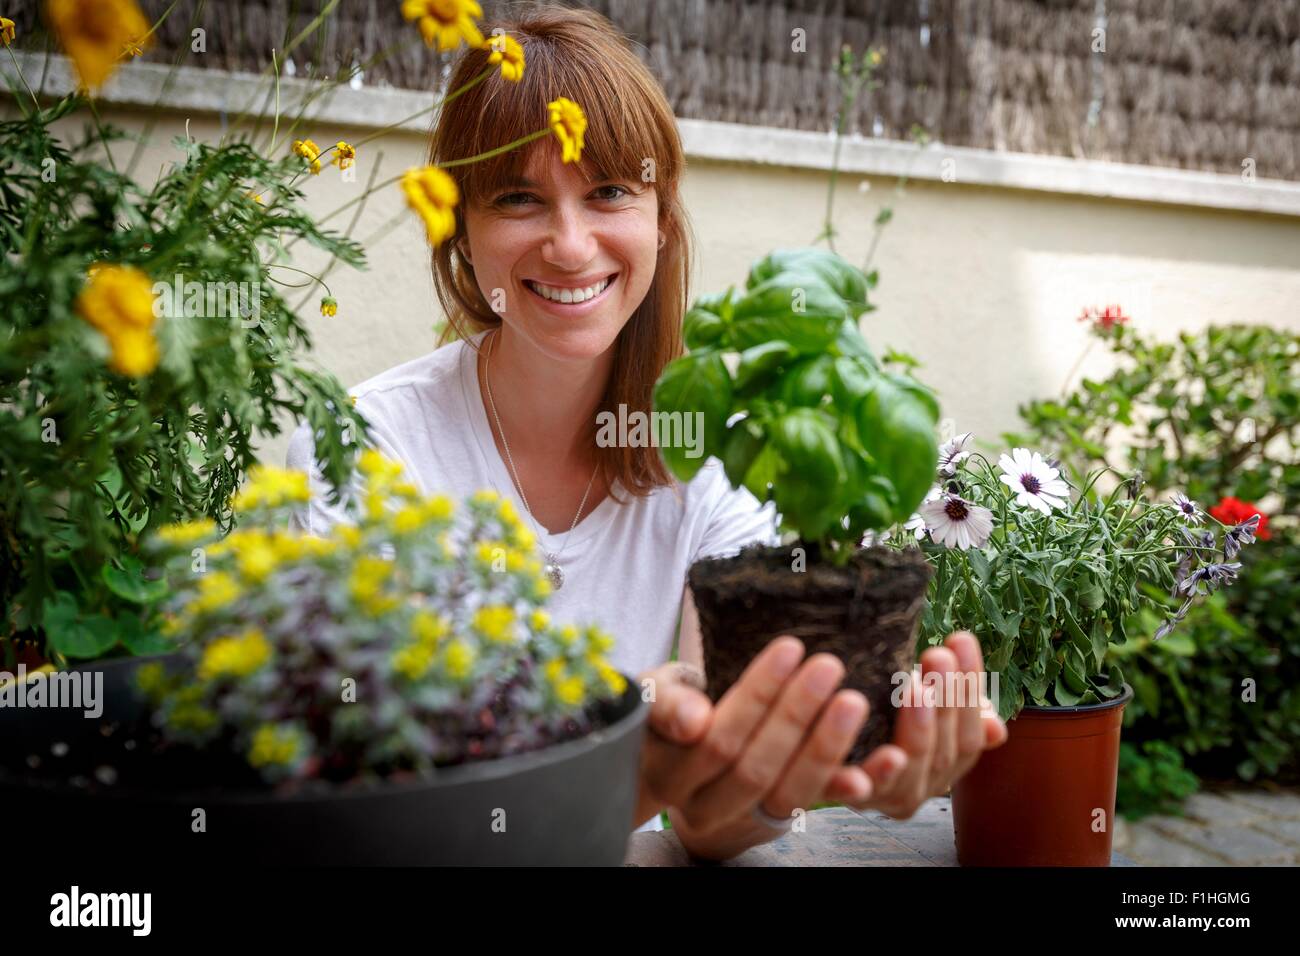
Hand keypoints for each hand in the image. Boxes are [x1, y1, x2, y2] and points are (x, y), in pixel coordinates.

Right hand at [633, 636, 868, 859]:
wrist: (676, 763)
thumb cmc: (671, 711)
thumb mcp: (653, 697)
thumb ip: (665, 704)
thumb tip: (694, 720)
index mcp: (670, 773)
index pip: (718, 739)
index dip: (756, 697)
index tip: (790, 649)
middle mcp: (706, 806)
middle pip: (755, 768)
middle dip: (796, 716)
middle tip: (829, 666)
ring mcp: (744, 817)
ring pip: (788, 793)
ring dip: (826, 749)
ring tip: (853, 701)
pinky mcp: (776, 818)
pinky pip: (813, 805)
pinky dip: (846, 786)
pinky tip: (876, 765)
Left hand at [822, 631, 1008, 819]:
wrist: (814, 729)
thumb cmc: (882, 706)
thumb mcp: (922, 703)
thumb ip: (959, 713)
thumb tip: (995, 731)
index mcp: (944, 767)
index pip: (968, 736)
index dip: (969, 689)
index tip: (961, 640)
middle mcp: (918, 788)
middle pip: (943, 753)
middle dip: (946, 702)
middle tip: (938, 657)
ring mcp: (881, 795)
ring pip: (909, 771)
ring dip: (917, 730)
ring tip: (915, 687)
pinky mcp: (838, 794)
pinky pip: (851, 791)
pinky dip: (860, 780)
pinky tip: (878, 758)